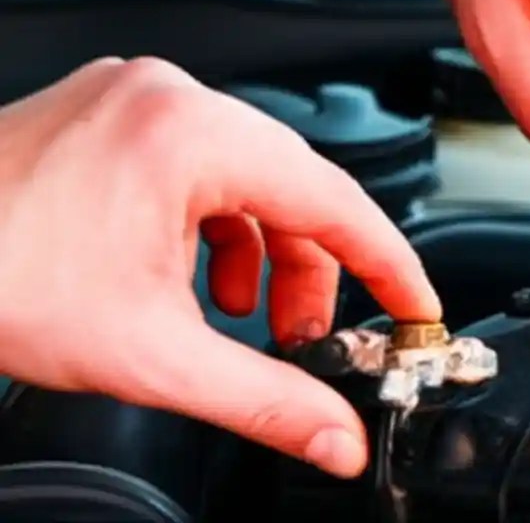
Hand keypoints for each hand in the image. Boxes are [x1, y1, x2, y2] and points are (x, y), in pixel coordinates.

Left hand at [0, 58, 437, 477]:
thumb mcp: (149, 356)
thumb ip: (263, 401)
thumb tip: (332, 434)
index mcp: (189, 134)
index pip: (335, 201)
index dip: (389, 264)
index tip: (416, 304)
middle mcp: (168, 97)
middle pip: (292, 187)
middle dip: (312, 271)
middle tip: (310, 337)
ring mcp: (136, 98)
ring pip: (246, 176)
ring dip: (262, 251)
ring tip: (245, 316)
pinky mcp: (111, 112)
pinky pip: (199, 164)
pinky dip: (215, 226)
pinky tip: (196, 278)